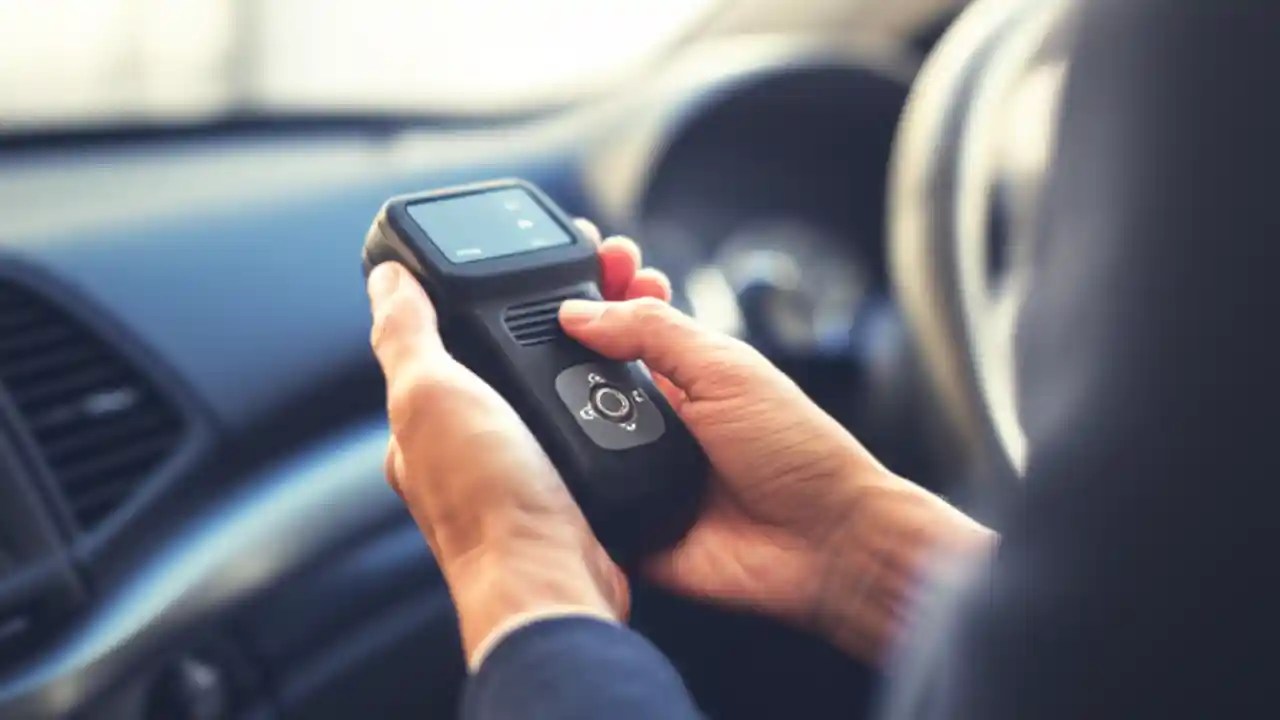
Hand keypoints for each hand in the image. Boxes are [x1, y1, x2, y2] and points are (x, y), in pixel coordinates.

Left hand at [368, 220, 669, 664]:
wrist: (553, 576)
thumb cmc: (485, 501)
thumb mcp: (431, 395)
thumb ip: (406, 335)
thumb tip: (386, 280)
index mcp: (420, 429)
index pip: (431, 350)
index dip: (458, 309)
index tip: (496, 275)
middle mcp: (464, 453)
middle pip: (493, 372)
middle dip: (525, 335)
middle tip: (564, 304)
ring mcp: (516, 472)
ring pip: (539, 399)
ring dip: (566, 369)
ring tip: (596, 339)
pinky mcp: (563, 489)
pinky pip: (577, 431)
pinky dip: (593, 408)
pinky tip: (609, 396)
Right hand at [560, 296, 993, 661]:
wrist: (825, 541)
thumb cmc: (797, 450)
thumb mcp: (726, 369)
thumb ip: (653, 331)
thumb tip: (580, 309)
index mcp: (682, 372)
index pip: (625, 320)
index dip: (602, 287)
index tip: (582, 257)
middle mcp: (655, 418)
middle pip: (584, 375)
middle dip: (560, 345)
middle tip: (540, 315)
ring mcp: (636, 469)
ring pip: (568, 437)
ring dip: (552, 415)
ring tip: (540, 387)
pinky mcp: (625, 522)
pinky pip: (575, 504)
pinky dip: (559, 486)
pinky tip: (538, 461)